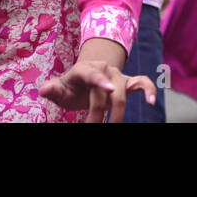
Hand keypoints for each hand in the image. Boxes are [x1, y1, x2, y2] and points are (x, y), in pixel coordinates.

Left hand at [38, 59, 156, 122]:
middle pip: (105, 93)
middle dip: (98, 114)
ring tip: (112, 127)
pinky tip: (151, 102)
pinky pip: (143, 83)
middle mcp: (104, 69)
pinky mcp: (129, 82)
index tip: (109, 90)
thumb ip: (52, 89)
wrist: (86, 78)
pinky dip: (149, 90)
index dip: (100, 80)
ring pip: (123, 95)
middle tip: (91, 127)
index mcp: (84, 69)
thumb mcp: (60, 88)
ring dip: (117, 114)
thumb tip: (44, 90)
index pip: (91, 73)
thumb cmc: (71, 87)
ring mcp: (117, 75)